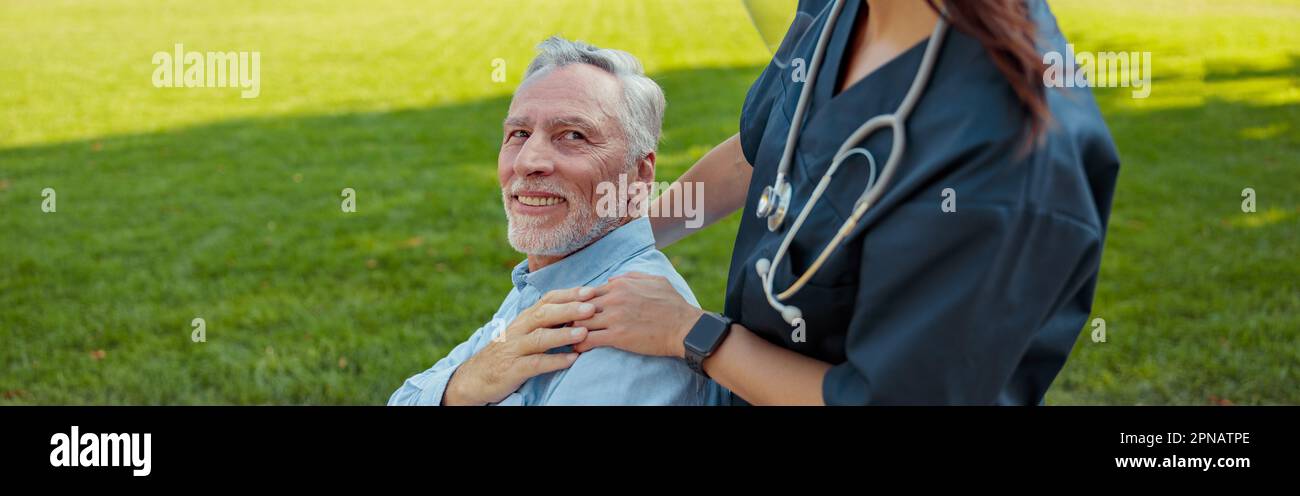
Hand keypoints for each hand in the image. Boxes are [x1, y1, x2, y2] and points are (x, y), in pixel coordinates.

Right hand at [443, 287, 597, 405]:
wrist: (474, 377)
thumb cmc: (509, 352)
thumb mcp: (525, 332)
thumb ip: (547, 322)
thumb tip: (579, 310)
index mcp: (525, 318)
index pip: (548, 299)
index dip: (569, 294)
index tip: (591, 291)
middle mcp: (519, 329)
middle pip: (544, 314)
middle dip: (569, 309)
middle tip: (592, 307)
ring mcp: (514, 349)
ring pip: (539, 337)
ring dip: (563, 334)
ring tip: (584, 332)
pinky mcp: (513, 369)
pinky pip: (535, 363)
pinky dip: (554, 361)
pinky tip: (572, 359)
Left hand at [572, 272, 703, 357]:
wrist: (685, 328)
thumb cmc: (673, 304)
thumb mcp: (655, 280)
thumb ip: (632, 276)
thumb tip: (614, 278)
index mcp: (620, 284)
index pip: (589, 292)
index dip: (580, 303)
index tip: (576, 312)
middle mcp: (614, 298)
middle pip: (580, 306)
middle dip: (571, 316)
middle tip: (564, 326)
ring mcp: (614, 317)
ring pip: (581, 322)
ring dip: (572, 330)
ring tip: (567, 338)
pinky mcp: (617, 336)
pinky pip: (589, 339)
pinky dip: (579, 344)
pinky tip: (576, 349)